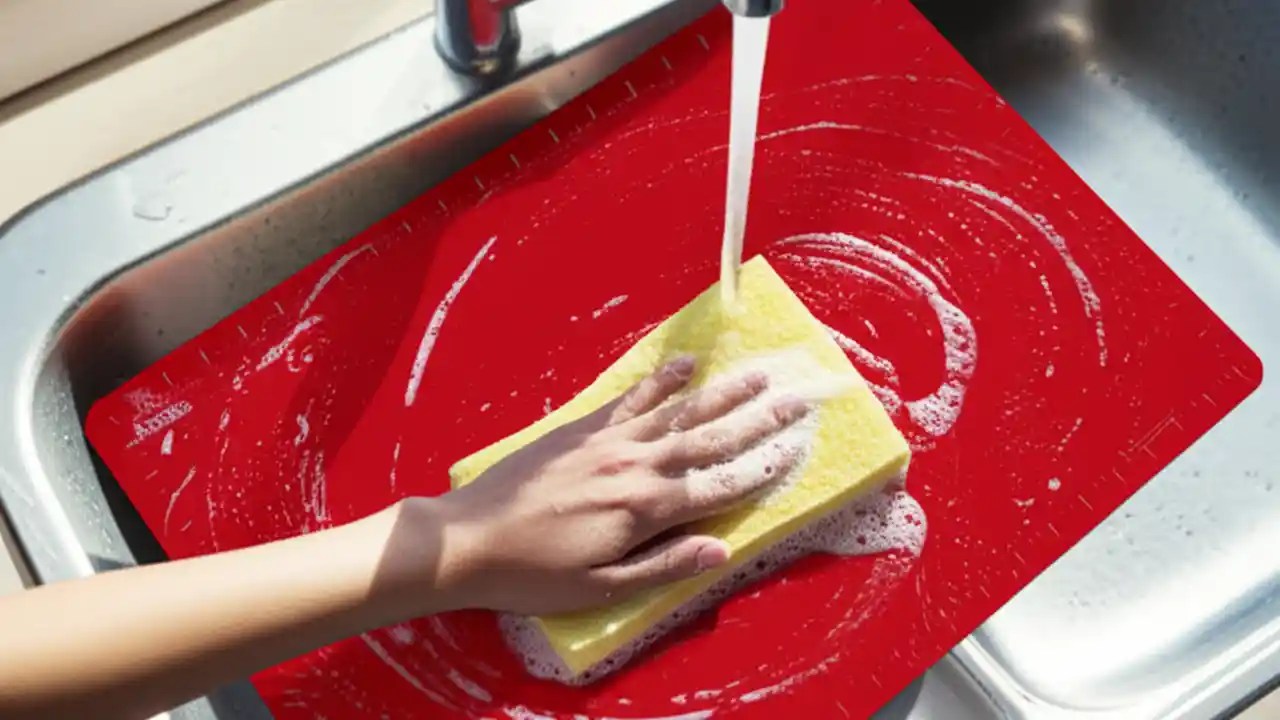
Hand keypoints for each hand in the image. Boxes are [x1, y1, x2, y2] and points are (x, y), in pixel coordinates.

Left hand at [430, 357, 810, 614]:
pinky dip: (661, 380)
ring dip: (720, 393)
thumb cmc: (534, 574)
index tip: (796, 450)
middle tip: (797, 398)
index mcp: (645, 509)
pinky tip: (684, 364)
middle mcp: (634, 466)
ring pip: (677, 411)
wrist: (467, 538)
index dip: (759, 470)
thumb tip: (722, 550)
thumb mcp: (602, 588)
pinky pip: (631, 398)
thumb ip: (665, 566)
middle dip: (756, 420)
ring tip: (756, 374)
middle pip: (708, 439)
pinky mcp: (581, 428)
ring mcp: (608, 441)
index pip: (717, 487)